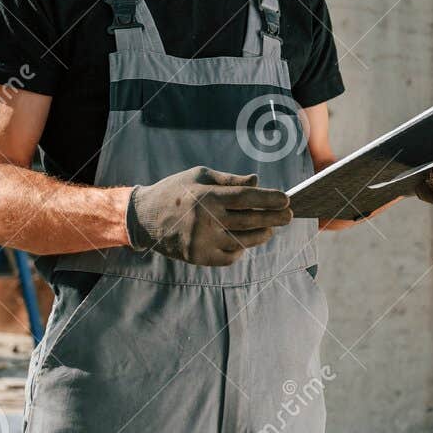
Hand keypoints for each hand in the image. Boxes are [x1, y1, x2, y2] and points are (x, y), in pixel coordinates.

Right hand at [125, 166, 291, 265]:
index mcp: (207, 196)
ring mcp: (202, 241)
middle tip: (288, 216)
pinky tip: (244, 242)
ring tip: (269, 229)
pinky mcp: (198, 257)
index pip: (246, 198)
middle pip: (250, 221)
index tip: (286, 200)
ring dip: (261, 235)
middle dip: (274, 218)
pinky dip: (240, 249)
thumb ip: (230, 180)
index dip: (269, 199)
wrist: (144, 218)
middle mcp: (206, 220)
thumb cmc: (175, 191)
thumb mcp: (199, 176)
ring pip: (243, 241)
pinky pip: (229, 257)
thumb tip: (257, 182)